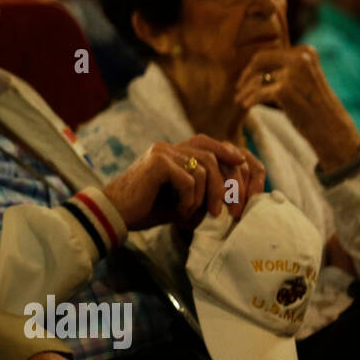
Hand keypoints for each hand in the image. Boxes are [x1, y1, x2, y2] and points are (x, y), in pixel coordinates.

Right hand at [103, 135, 259, 229]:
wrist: (114, 214)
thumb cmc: (146, 209)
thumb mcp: (182, 200)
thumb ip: (203, 193)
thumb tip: (235, 197)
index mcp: (173, 152)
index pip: (209, 144)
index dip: (229, 156)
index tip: (244, 176)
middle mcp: (168, 147)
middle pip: (213, 155)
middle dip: (228, 184)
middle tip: (230, 212)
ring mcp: (162, 152)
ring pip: (204, 169)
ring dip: (205, 197)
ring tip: (192, 214)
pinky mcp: (158, 162)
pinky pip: (189, 180)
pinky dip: (189, 201)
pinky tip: (178, 212)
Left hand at [234, 46, 359, 171]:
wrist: (331, 128)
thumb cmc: (315, 105)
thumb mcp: (304, 78)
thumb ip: (285, 67)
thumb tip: (254, 64)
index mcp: (306, 52)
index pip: (269, 54)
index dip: (254, 67)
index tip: (246, 78)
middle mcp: (301, 58)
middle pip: (259, 61)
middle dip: (246, 75)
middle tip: (238, 88)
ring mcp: (292, 73)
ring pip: (257, 79)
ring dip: (245, 91)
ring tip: (240, 100)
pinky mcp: (284, 90)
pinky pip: (257, 93)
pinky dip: (249, 99)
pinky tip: (245, 105)